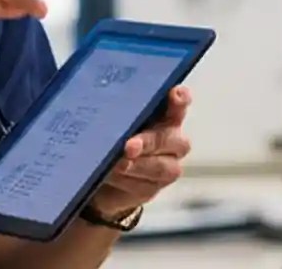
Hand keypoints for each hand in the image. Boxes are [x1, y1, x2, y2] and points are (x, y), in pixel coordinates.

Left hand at [91, 86, 193, 218]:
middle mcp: (172, 138)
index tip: (175, 94)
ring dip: (135, 166)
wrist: (101, 174)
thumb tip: (104, 109)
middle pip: (167, 138)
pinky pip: (145, 186)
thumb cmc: (108, 137)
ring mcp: (167, 165)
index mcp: (164, 114)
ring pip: (160, 167)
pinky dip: (126, 181)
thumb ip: (115, 113)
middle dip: (147, 142)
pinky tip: (112, 176)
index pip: (179, 103)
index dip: (179, 99)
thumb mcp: (110, 120)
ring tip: (115, 165)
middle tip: (129, 146)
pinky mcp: (154, 187)